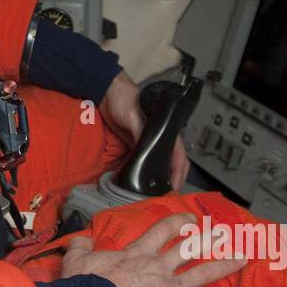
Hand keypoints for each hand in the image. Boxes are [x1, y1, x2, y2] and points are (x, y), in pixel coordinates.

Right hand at [60, 214, 244, 286]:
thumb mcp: (76, 260)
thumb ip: (81, 247)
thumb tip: (82, 238)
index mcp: (138, 254)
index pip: (163, 231)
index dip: (180, 223)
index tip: (192, 219)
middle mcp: (159, 268)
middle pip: (190, 249)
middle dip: (210, 240)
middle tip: (225, 233)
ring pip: (203, 274)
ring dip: (225, 265)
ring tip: (243, 258)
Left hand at [101, 70, 189, 189]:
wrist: (106, 93)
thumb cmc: (125, 97)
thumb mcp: (134, 115)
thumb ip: (140, 132)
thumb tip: (145, 150)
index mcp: (165, 129)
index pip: (179, 153)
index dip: (179, 170)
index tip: (175, 185)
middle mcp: (158, 138)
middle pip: (171, 162)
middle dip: (172, 178)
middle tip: (167, 194)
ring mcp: (146, 142)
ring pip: (157, 163)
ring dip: (158, 177)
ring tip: (156, 192)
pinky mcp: (134, 145)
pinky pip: (141, 161)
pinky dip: (143, 172)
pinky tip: (140, 181)